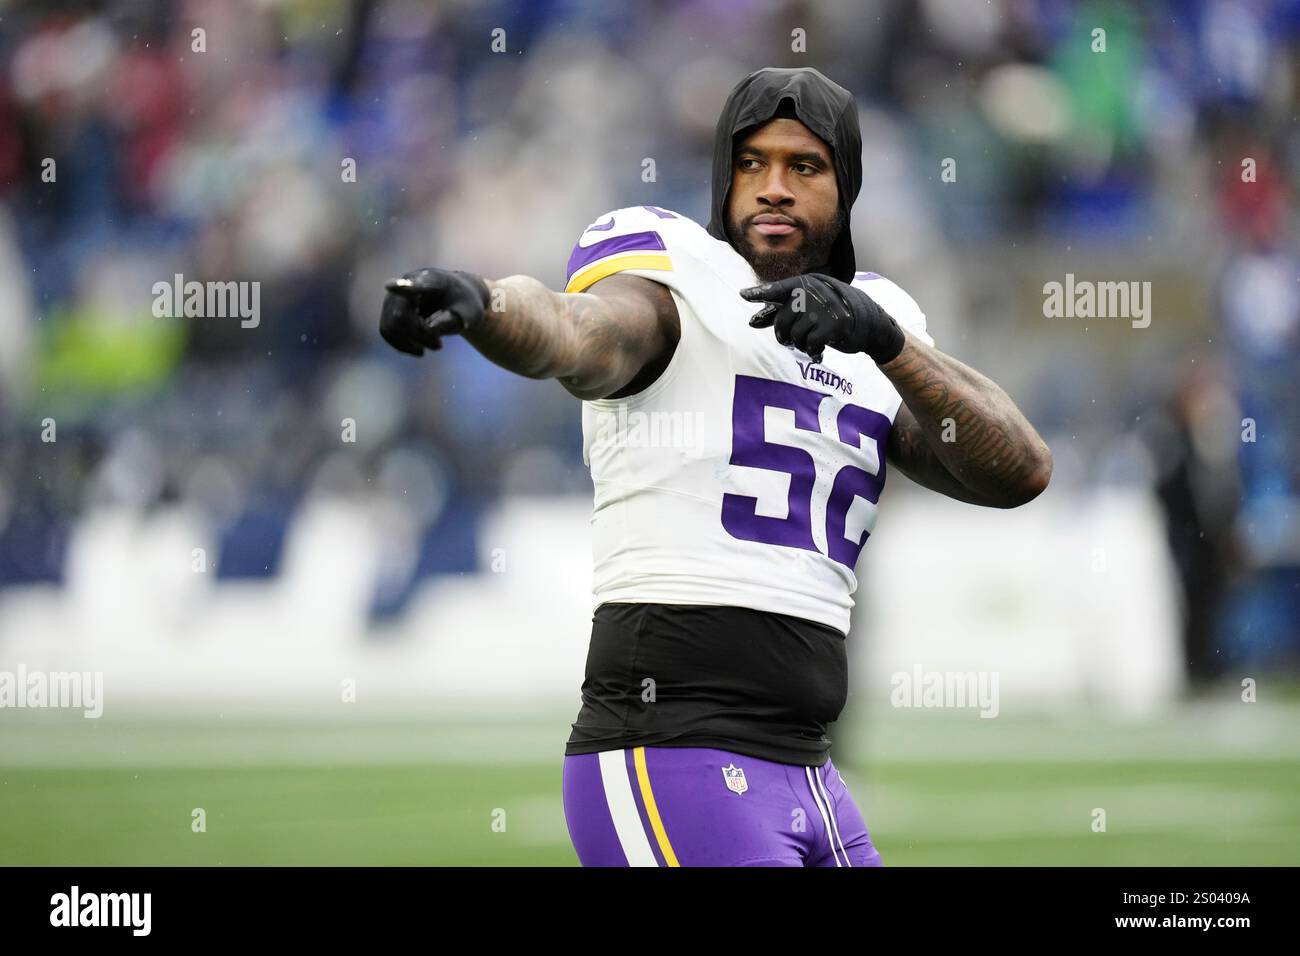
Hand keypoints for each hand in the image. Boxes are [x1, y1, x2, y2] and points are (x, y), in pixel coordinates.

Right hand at [380, 268, 490, 355]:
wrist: (457, 297)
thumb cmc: (464, 304)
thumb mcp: (469, 313)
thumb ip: (453, 319)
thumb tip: (430, 328)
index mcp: (431, 279)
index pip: (415, 284)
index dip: (402, 287)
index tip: (390, 285)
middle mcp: (407, 282)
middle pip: (399, 315)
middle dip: (418, 336)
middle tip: (439, 345)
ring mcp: (395, 295)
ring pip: (391, 326)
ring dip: (411, 342)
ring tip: (434, 345)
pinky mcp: (389, 309)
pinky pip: (387, 331)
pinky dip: (402, 344)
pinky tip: (419, 350)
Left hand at [741, 273, 903, 364]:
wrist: (869, 323)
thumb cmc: (832, 316)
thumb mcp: (808, 309)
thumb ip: (782, 313)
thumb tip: (753, 321)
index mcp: (805, 284)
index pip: (779, 289)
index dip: (760, 293)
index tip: (743, 295)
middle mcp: (813, 292)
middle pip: (782, 321)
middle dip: (785, 336)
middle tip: (795, 341)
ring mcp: (824, 306)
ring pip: (795, 335)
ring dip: (800, 345)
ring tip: (811, 343)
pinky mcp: (835, 323)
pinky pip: (810, 344)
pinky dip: (813, 352)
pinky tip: (820, 351)